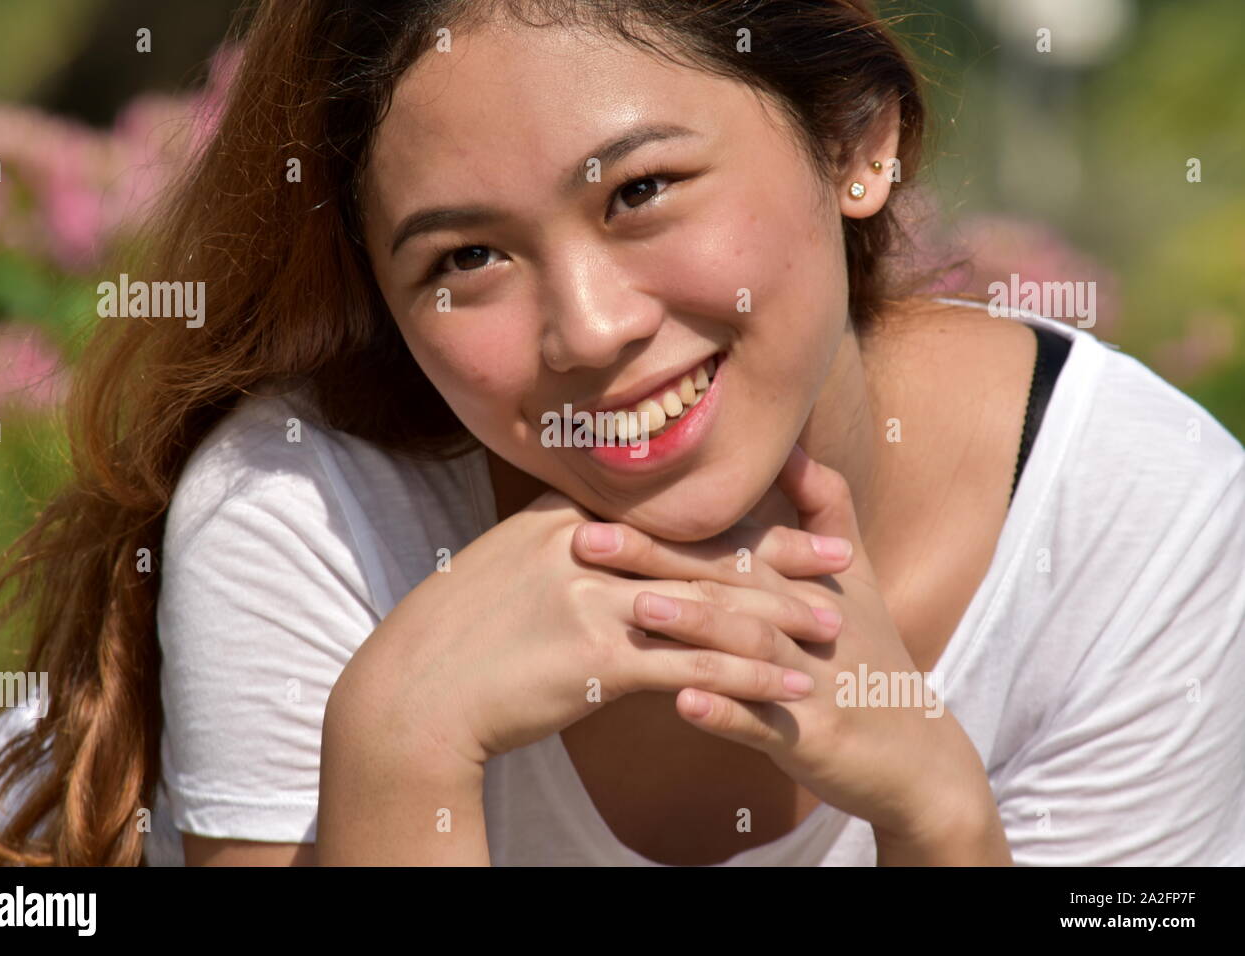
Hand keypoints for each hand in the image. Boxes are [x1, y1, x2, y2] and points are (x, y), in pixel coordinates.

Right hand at [328, 487, 848, 770]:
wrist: (409, 696)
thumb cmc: (455, 638)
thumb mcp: (504, 570)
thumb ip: (559, 550)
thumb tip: (601, 546)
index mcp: (563, 520)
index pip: (669, 516)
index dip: (736, 516)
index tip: (789, 515)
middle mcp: (583, 549)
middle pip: (700, 549)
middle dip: (778, 555)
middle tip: (840, 558)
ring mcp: (590, 600)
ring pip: (708, 607)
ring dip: (778, 619)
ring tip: (832, 628)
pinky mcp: (596, 660)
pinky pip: (693, 668)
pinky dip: (749, 678)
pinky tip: (790, 688)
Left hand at [575, 443, 1007, 854]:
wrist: (916, 755)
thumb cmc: (867, 657)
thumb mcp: (851, 578)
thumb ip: (824, 506)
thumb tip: (789, 442)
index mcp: (804, 579)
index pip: (732, 538)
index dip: (671, 518)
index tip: (601, 499)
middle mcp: (808, 619)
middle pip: (730, 580)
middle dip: (659, 558)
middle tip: (588, 542)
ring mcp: (811, 678)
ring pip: (749, 644)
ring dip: (696, 625)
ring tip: (640, 610)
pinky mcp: (816, 735)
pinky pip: (765, 724)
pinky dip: (726, 714)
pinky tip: (683, 703)